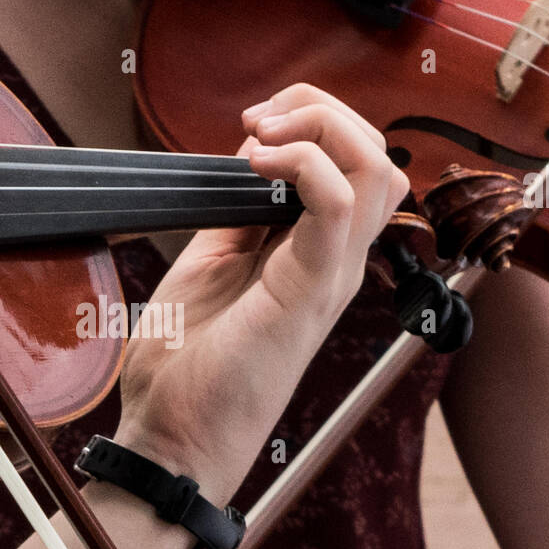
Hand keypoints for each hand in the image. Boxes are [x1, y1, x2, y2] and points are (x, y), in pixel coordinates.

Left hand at [115, 84, 407, 504]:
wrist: (172, 438)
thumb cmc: (187, 365)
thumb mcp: (209, 263)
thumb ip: (236, 214)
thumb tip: (247, 161)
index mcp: (315, 254)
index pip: (355, 164)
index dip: (310, 122)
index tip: (248, 127)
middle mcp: (336, 262)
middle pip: (377, 155)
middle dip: (321, 111)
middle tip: (257, 123)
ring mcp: (330, 277)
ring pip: (377, 169)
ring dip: (321, 130)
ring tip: (262, 141)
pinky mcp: (309, 292)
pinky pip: (338, 205)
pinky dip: (304, 166)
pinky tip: (256, 168)